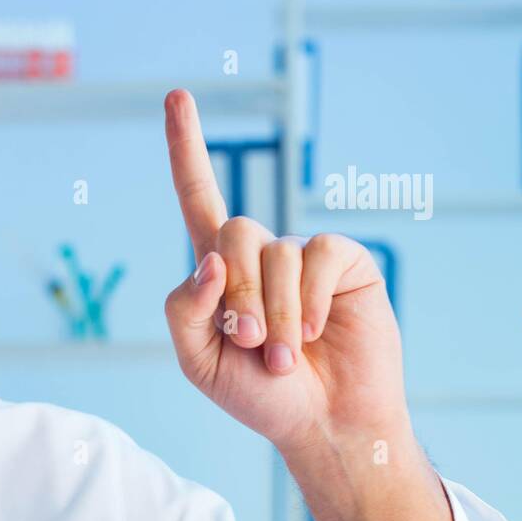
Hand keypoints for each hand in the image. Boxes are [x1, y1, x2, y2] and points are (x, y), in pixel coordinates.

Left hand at [161, 90, 459, 520]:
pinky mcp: (346, 263)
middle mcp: (260, 253)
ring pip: (273, 253)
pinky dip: (308, 302)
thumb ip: (183, 310)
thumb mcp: (197, 360)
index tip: (175, 96)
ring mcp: (304, 256)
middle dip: (237, 298)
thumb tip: (208, 261)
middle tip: (250, 345)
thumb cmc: (257, 395)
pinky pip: (317, 257)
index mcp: (217, 270)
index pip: (197, 198)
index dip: (185, 149)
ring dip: (275, 316)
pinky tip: (317, 333)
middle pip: (231, 234)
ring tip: (285, 358)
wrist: (322, 423)